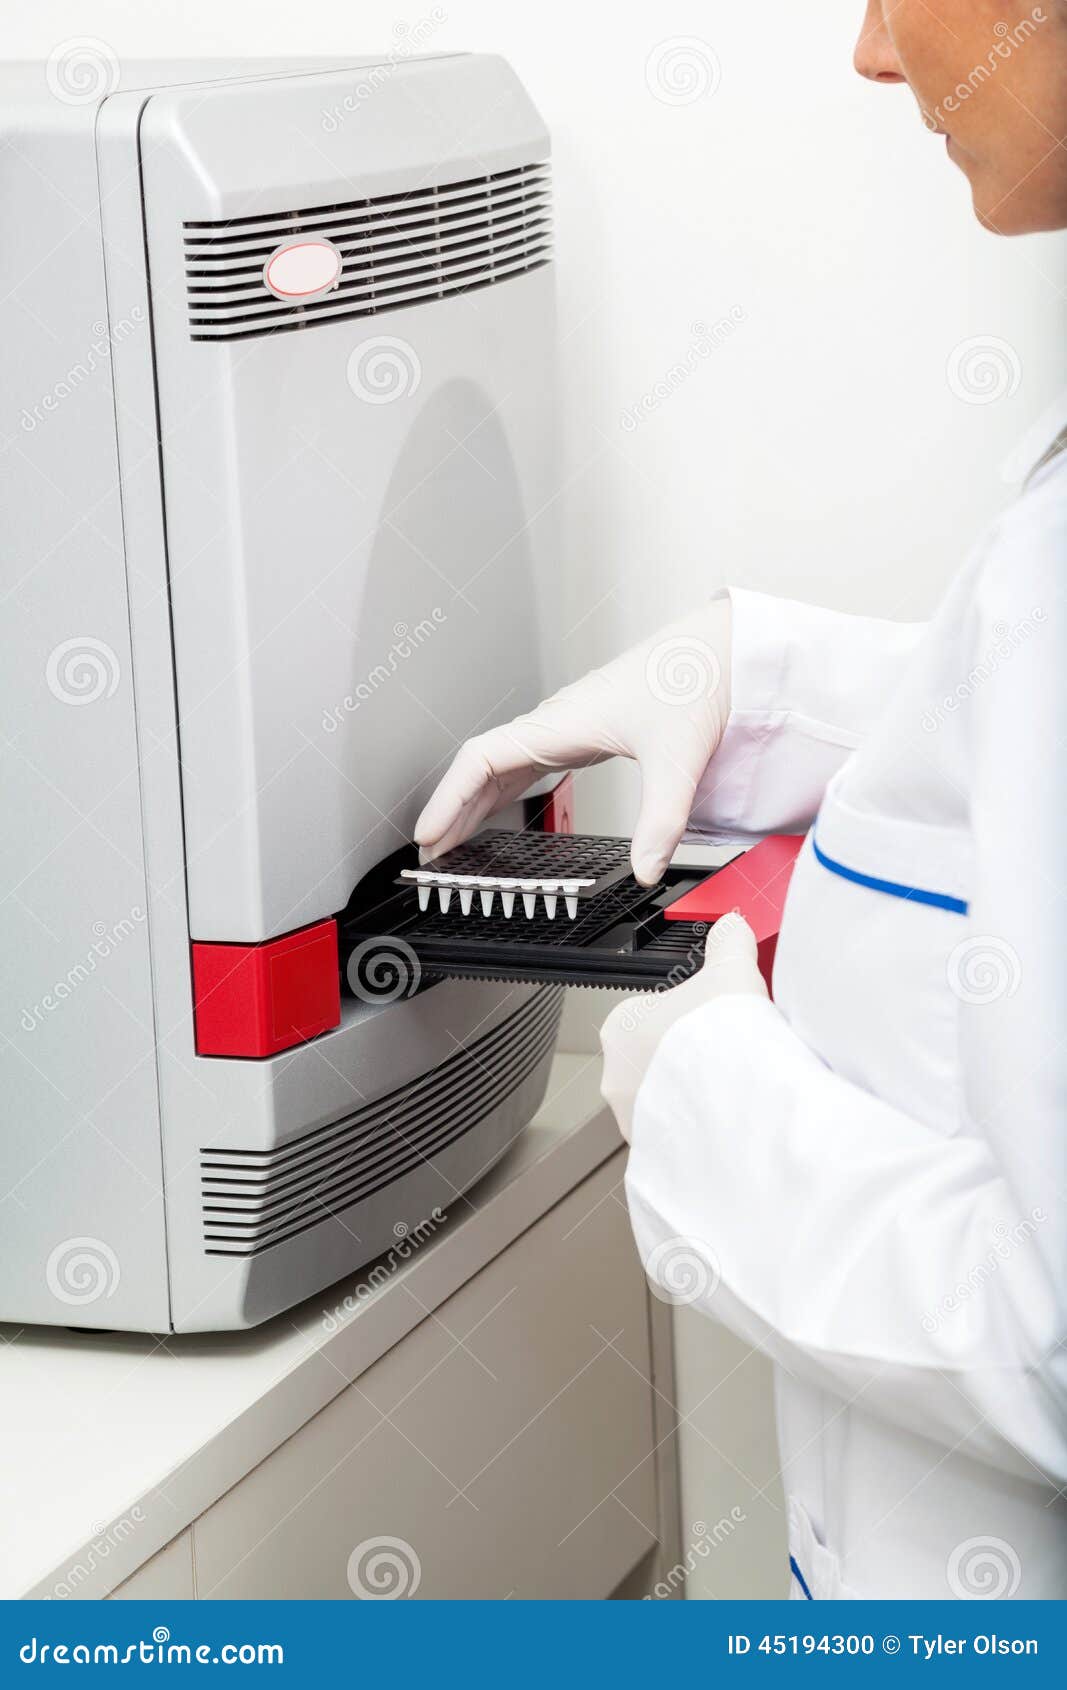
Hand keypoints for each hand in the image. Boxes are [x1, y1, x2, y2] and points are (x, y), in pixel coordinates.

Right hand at [414, 599, 731, 884]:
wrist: (715, 650)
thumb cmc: (690, 680)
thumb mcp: (677, 758)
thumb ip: (662, 819)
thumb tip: (646, 868)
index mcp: (559, 723)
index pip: (481, 760)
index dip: (448, 799)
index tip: (428, 834)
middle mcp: (554, 723)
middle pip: (481, 768)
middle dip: (451, 810)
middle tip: (433, 855)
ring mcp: (565, 727)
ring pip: (501, 766)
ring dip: (472, 802)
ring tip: (455, 842)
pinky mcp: (583, 732)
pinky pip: (526, 764)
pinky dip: (502, 790)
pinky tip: (501, 811)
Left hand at [599, 912, 766, 1142]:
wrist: (736, 1094)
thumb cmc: (719, 1034)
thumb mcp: (729, 970)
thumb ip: (728, 942)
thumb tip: (733, 924)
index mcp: (620, 1027)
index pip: (649, 1017)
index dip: (688, 1019)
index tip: (713, 1025)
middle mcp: (615, 1074)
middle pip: (656, 1061)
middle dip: (687, 1061)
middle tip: (725, 1058)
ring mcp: (630, 1116)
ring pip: (664, 1100)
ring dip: (692, 1096)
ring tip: (729, 1089)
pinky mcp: (652, 1150)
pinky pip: (675, 1135)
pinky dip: (698, 1129)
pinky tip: (727, 1117)